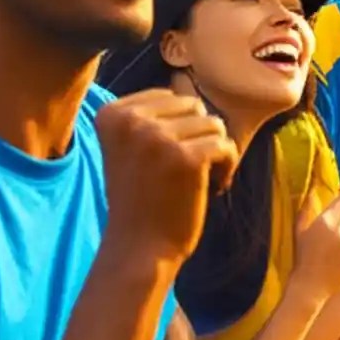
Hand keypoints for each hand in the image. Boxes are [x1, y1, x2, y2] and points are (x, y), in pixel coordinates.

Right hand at [94, 90, 237, 261]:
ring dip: (213, 152)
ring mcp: (158, 138)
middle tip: (184, 171)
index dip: (178, 127)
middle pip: (193, 106)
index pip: (168, 97)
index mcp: (112, 114)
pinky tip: (213, 187)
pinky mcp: (187, 158)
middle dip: (198, 136)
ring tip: (197, 180)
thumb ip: (149, 116)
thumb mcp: (130, 147)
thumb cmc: (141, 198)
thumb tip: (188, 90)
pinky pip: (227, 145)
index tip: (165, 159)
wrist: (139, 248)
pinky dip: (227, 166)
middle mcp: (132, 121)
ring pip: (214, 124)